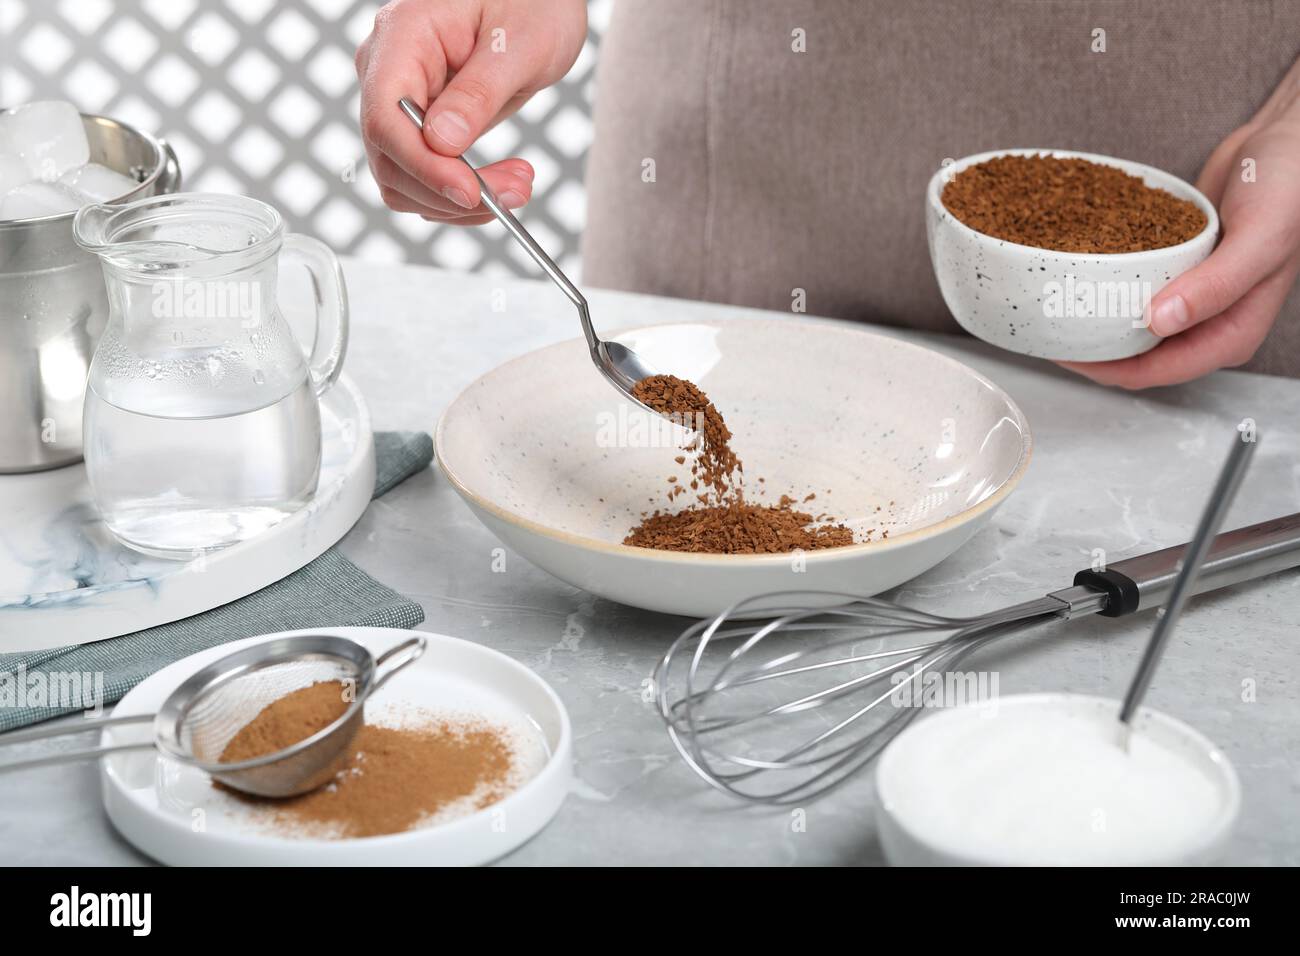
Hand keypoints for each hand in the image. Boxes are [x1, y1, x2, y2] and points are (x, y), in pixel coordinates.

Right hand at [355, 0, 586, 223]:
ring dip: (457, 202)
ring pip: (403, 179)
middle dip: (450, 190)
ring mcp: (399, 100)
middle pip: (390, 157)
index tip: (470, 193)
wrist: (537, 2)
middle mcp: (388, 69)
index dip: (423, 166)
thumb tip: (442, 142)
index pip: (385, 117)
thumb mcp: (520, 43)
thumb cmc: (532, 3)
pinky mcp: (418, 125)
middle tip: (515, 192)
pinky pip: (423, 178)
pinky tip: (499, 184)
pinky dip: (459, 196)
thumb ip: (479, 92)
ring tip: (517, 187)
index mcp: (403, 35)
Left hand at [1061, 76, 1299, 387]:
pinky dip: (1103, 284)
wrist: (1290, 140)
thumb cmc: (1292, 186)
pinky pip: (1130, 287)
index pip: (1153, 372)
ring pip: (1127, 324)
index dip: (1104, 369)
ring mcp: (1189, 296)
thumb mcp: (1261, 238)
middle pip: (1133, 356)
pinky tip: (1075, 272)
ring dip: (1091, 318)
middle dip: (1090, 349)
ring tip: (1050, 302)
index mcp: (1230, 333)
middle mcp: (1206, 322)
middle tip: (1044, 326)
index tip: (1062, 350)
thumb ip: (1217, 284)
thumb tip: (1160, 322)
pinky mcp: (1175, 269)